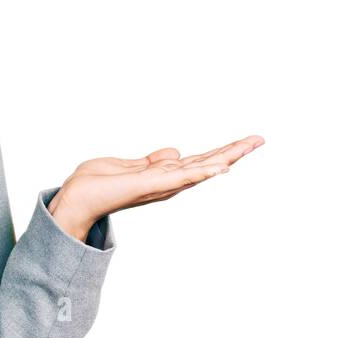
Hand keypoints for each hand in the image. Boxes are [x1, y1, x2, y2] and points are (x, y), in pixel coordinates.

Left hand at [47, 135, 264, 240]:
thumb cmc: (97, 184)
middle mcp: (168, 182)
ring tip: (250, 145)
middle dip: (235, 151)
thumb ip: (153, 161)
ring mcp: (163, 184)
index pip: (199, 161)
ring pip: (203, 168)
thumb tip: (175, 151)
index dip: (222, 151)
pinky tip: (223, 166)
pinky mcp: (153, 184)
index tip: (246, 141)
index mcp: (164, 175)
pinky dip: (204, 171)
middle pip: (208, 164)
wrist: (77, 198)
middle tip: (260, 138)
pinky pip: (184, 177)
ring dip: (227, 157)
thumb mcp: (130, 165)